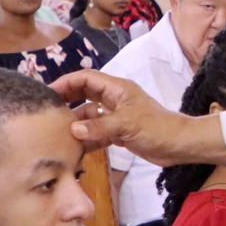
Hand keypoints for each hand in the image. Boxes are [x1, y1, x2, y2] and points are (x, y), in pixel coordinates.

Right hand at [53, 70, 224, 166]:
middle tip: (47, 112)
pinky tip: (73, 147)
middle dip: (66, 101)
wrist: (178, 146)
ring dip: (75, 123)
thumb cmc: (156, 128)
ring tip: (56, 132)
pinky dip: (86, 138)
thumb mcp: (127, 125)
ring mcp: (115, 116)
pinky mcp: (118, 133)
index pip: (86, 78)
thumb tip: (73, 129)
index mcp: (116, 89)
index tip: (48, 93)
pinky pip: (96, 132)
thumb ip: (99, 127)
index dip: (66, 82)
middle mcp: (114, 100)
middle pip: (83, 95)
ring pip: (88, 116)